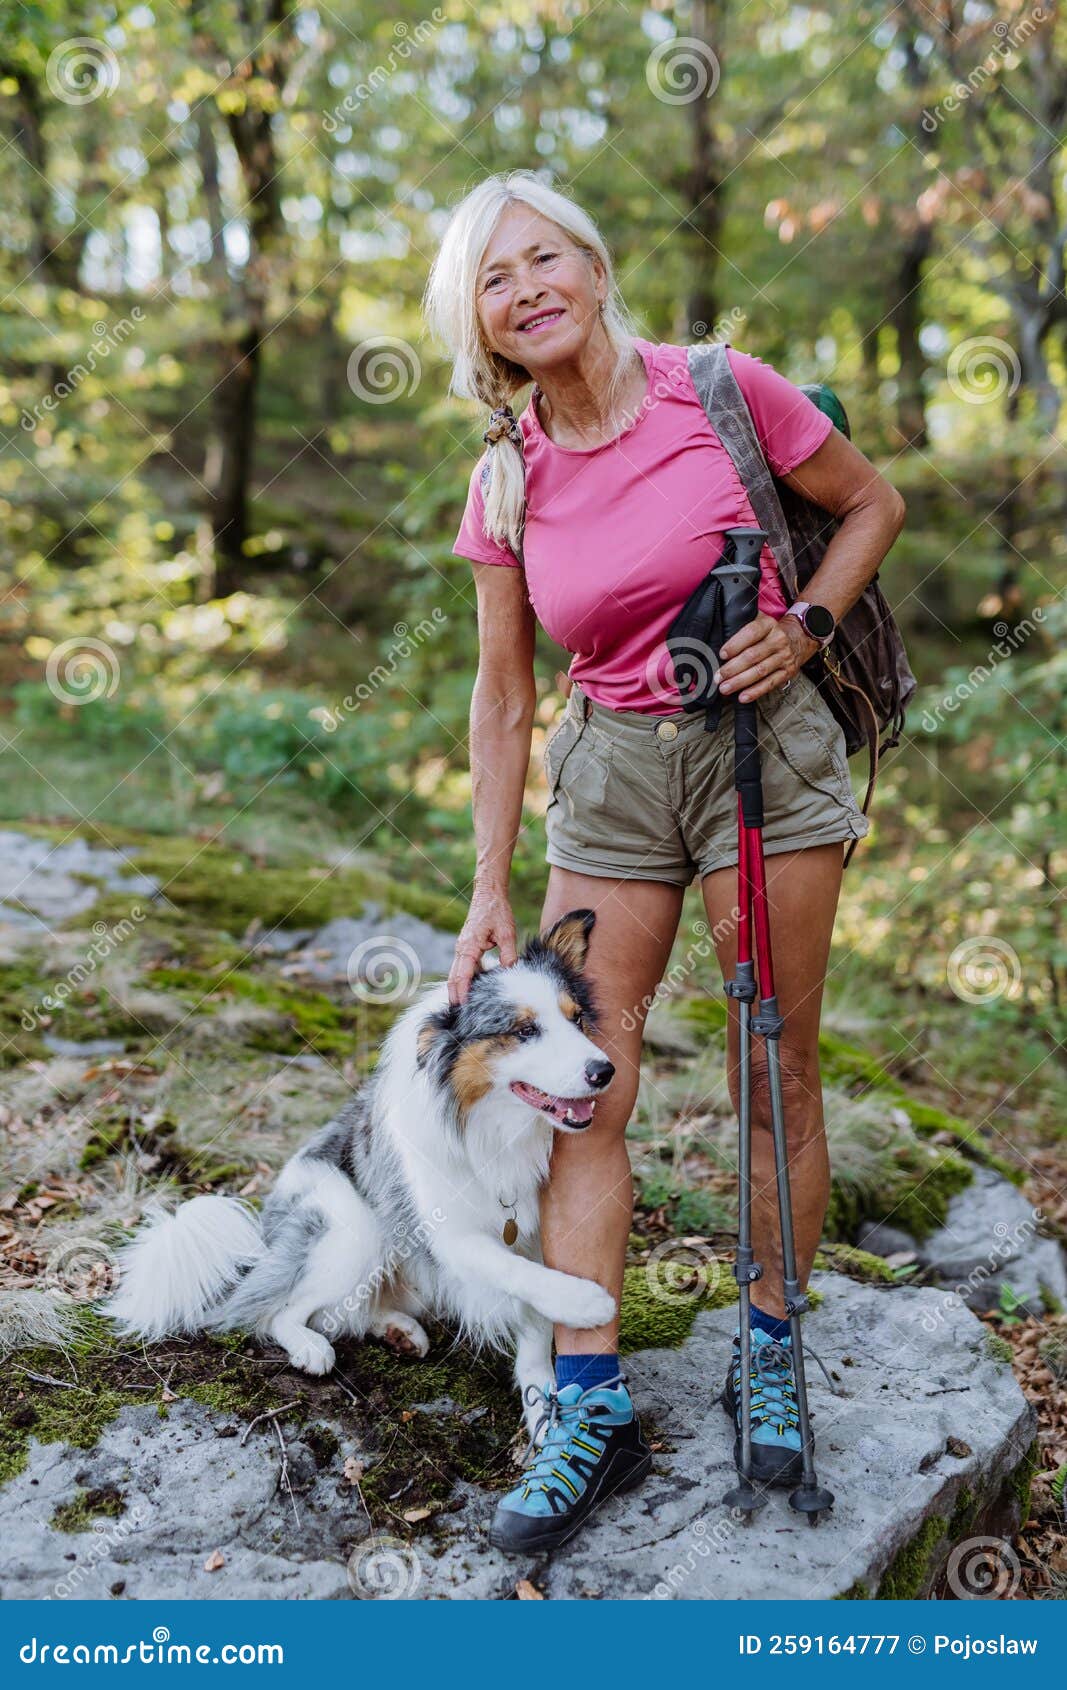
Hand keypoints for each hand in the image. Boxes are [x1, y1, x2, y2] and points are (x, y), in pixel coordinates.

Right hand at [447, 885, 517, 1004]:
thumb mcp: (507, 932)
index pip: (462, 975)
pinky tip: (471, 989)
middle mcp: (461, 948)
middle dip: (455, 996)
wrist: (488, 894)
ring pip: (456, 973)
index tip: (463, 1007)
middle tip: (459, 1015)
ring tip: (463, 1007)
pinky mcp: (466, 946)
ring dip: (457, 989)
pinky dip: (463, 979)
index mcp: (469, 946)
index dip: (462, 993)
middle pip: (454, 978)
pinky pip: (462, 967)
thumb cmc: (497, 910)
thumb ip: (508, 954)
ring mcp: (462, 947)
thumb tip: (510, 972)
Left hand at [715, 611, 819, 703]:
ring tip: (725, 688)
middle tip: (718, 677)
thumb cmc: (770, 631)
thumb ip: (742, 623)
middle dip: (733, 668)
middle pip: (753, 656)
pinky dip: (755, 691)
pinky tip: (743, 697)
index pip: (751, 633)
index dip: (735, 644)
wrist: (800, 638)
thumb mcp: (760, 620)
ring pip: (760, 671)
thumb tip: (718, 634)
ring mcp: (784, 657)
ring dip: (740, 682)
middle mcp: (778, 640)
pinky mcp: (788, 672)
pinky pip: (770, 683)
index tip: (722, 654)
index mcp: (768, 624)